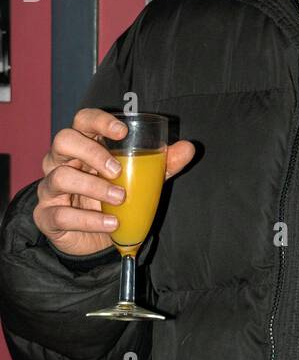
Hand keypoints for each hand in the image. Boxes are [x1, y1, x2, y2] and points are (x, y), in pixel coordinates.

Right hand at [34, 108, 195, 255]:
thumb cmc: (113, 199)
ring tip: (120, 199)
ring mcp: (51, 188)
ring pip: (60, 176)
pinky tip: (111, 224)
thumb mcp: (141, 179)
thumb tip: (189, 148)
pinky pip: (60, 214)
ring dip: (93, 187)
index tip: (122, 131)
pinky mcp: (47, 216)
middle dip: (91, 152)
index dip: (99, 121)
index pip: (82, 120)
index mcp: (84, 146)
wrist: (97, 239)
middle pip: (63, 140)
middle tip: (117, 170)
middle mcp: (61, 161)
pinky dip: (89, 220)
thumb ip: (161, 163)